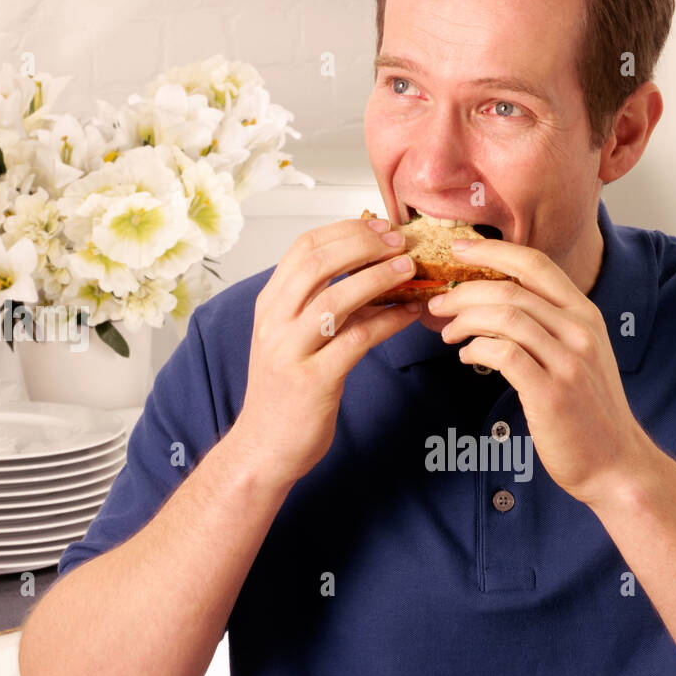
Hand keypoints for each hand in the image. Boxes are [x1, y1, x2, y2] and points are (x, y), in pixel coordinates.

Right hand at [228, 217, 420, 490]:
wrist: (264, 448)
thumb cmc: (285, 394)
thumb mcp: (296, 341)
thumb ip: (325, 309)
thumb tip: (376, 278)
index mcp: (269, 305)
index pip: (302, 248)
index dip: (345, 230)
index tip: (379, 227)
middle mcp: (274, 322)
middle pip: (317, 262)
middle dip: (363, 244)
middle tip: (399, 242)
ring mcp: (291, 350)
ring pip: (336, 298)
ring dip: (379, 277)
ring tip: (411, 270)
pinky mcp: (314, 380)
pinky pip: (357, 339)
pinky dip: (388, 321)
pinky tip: (410, 314)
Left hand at [428, 238, 651, 509]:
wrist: (616, 465)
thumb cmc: (590, 414)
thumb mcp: (581, 356)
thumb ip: (551, 327)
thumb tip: (499, 306)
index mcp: (586, 315)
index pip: (535, 264)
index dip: (492, 250)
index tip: (458, 248)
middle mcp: (580, 330)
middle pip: (511, 289)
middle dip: (464, 291)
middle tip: (438, 305)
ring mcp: (568, 361)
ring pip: (505, 316)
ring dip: (465, 320)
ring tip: (448, 334)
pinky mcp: (551, 392)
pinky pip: (504, 353)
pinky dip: (476, 348)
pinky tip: (466, 357)